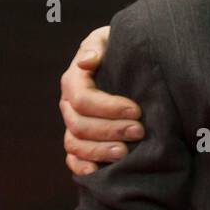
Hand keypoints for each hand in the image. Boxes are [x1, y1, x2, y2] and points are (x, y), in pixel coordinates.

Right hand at [59, 26, 143, 175]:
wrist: (129, 61)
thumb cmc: (121, 47)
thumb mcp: (111, 38)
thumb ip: (98, 45)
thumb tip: (86, 61)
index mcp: (75, 80)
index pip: (83, 99)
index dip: (108, 107)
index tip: (137, 110)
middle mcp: (69, 104)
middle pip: (80, 124)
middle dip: (110, 130)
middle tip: (140, 131)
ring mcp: (73, 124)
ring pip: (75, 144)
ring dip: (99, 151)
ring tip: (126, 153)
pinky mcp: (80, 140)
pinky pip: (72, 159)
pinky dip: (82, 167)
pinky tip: (99, 171)